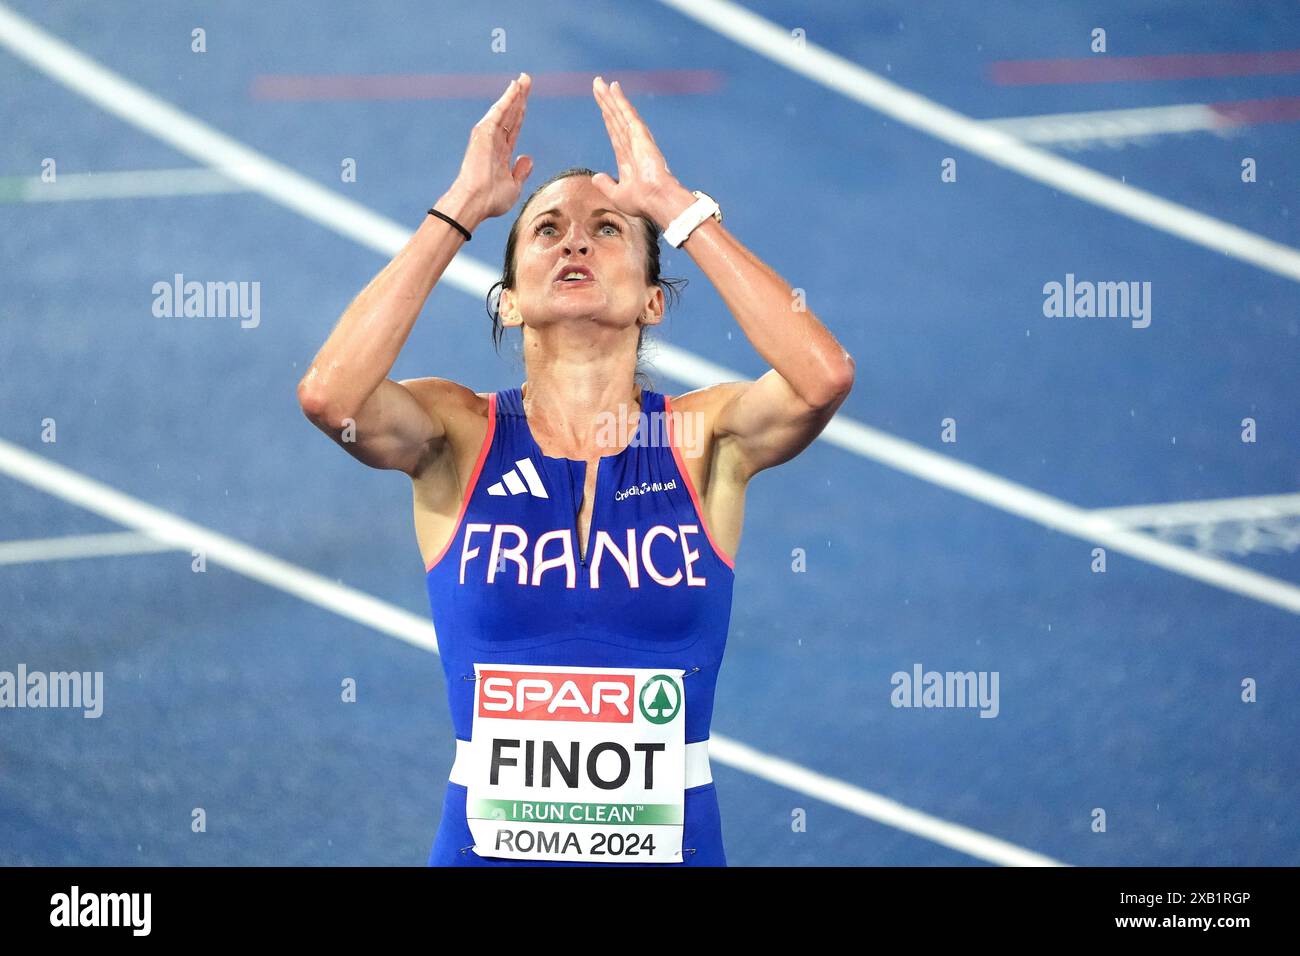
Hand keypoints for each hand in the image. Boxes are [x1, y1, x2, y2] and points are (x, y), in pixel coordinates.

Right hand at [451, 73, 533, 219]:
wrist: (475, 202)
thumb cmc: (490, 200)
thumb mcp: (513, 186)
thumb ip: (520, 171)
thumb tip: (527, 158)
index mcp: (500, 153)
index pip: (513, 127)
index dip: (520, 113)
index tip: (525, 101)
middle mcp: (494, 141)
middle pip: (510, 115)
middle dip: (519, 97)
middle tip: (527, 80)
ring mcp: (488, 136)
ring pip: (506, 110)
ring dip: (515, 94)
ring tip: (524, 79)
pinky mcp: (484, 133)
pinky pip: (499, 112)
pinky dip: (507, 99)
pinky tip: (515, 87)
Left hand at [591, 77, 690, 225]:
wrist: (655, 200)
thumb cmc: (642, 202)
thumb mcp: (617, 195)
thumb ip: (606, 185)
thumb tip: (597, 176)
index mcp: (627, 157)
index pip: (614, 132)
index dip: (608, 117)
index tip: (602, 105)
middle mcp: (631, 144)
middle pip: (615, 118)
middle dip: (606, 101)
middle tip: (597, 84)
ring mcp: (636, 138)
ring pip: (619, 112)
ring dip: (610, 97)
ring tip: (600, 82)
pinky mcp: (640, 135)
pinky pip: (627, 113)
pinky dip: (620, 100)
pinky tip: (613, 88)